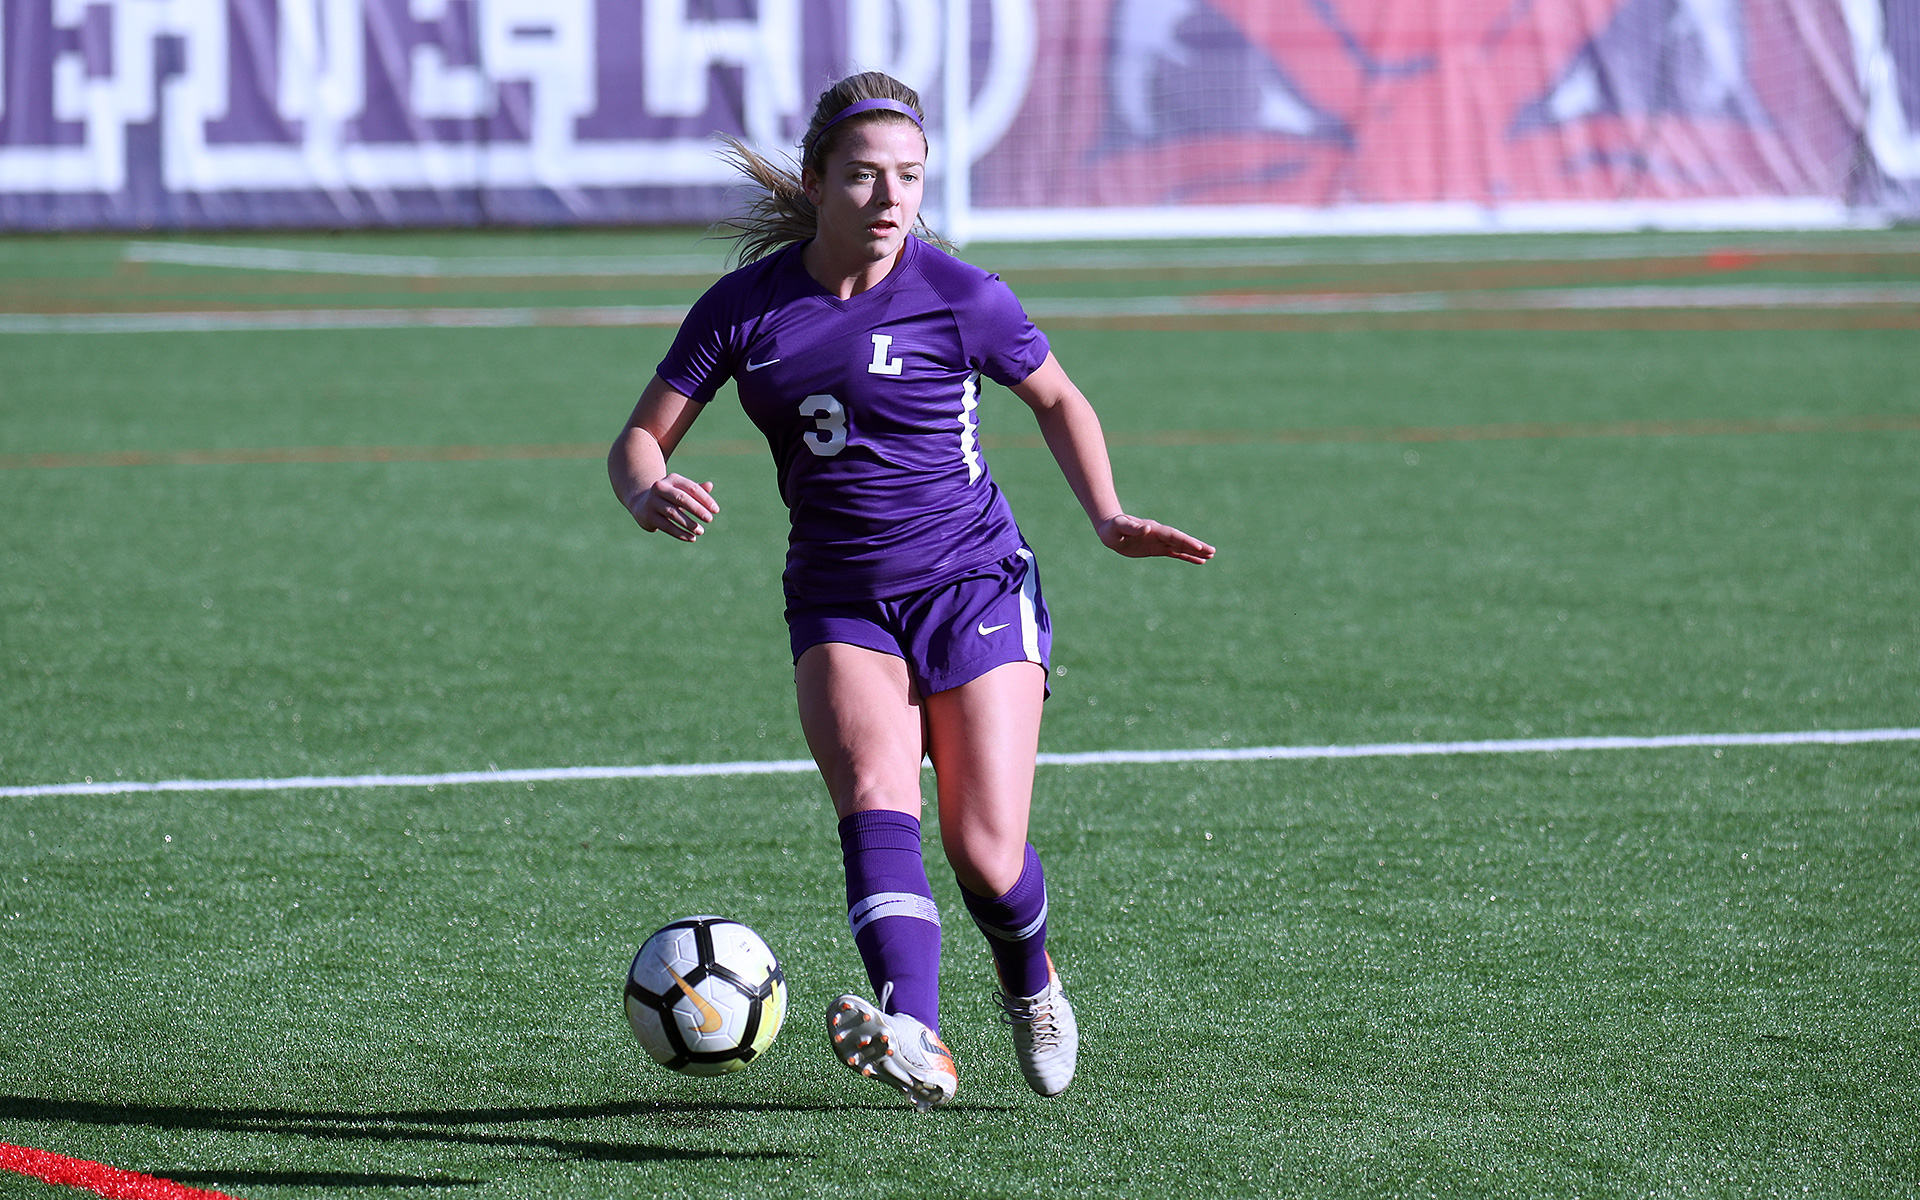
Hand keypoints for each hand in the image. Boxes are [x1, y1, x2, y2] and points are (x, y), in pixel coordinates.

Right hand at [629, 474, 717, 540]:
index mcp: (672, 479)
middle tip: (710, 519)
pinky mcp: (648, 516)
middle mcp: (660, 488)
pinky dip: (680, 533)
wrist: (642, 503)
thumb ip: (696, 490)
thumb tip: (710, 485)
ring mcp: (652, 502)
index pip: (691, 488)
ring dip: (689, 523)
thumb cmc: (670, 497)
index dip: (705, 499)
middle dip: (697, 509)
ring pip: (673, 513)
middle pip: (682, 498)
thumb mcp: (682, 491)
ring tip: (701, 531)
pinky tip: (691, 538)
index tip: (716, 510)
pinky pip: (666, 526)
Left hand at [1096, 514, 1213, 564]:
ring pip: (1181, 547)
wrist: (1110, 529)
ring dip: (1195, 551)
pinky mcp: (1157, 549)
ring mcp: (1159, 541)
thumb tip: (1147, 528)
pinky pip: (1175, 553)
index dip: (1185, 541)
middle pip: (1181, 540)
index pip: (1172, 535)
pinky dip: (1187, 557)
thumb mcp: (1119, 526)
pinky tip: (1198, 561)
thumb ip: (1132, 527)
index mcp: (1153, 529)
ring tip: (1211, 556)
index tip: (1198, 547)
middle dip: (1196, 546)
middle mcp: (1159, 534)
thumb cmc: (1113, 527)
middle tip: (1212, 551)